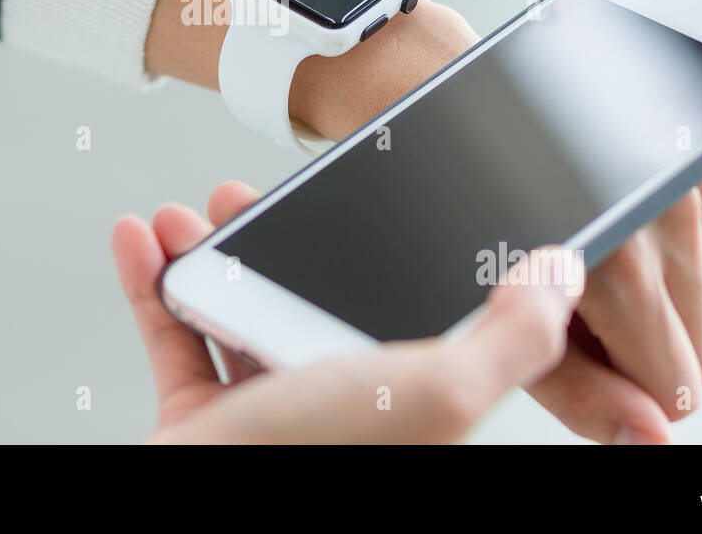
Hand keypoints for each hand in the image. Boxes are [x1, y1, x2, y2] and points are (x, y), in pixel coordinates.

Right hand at [112, 181, 581, 443]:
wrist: (186, 512)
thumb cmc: (307, 462)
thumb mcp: (434, 391)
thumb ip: (507, 339)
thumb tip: (559, 281)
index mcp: (404, 399)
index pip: (407, 311)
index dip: (383, 251)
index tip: (357, 201)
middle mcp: (338, 405)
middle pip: (309, 297)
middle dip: (270, 239)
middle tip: (245, 199)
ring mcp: (265, 415)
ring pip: (240, 309)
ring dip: (205, 252)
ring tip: (185, 216)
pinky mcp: (202, 421)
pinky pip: (176, 337)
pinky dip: (152, 285)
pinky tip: (142, 245)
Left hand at [294, 4, 701, 443]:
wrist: (449, 99)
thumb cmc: (463, 205)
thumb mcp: (502, 314)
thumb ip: (579, 387)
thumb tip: (650, 436)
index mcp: (615, 259)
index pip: (677, 379)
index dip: (635, 390)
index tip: (598, 372)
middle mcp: (665, 211)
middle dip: (654, 352)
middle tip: (586, 317)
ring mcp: (691, 176)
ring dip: (675, 311)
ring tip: (603, 277)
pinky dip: (697, 273)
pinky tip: (641, 255)